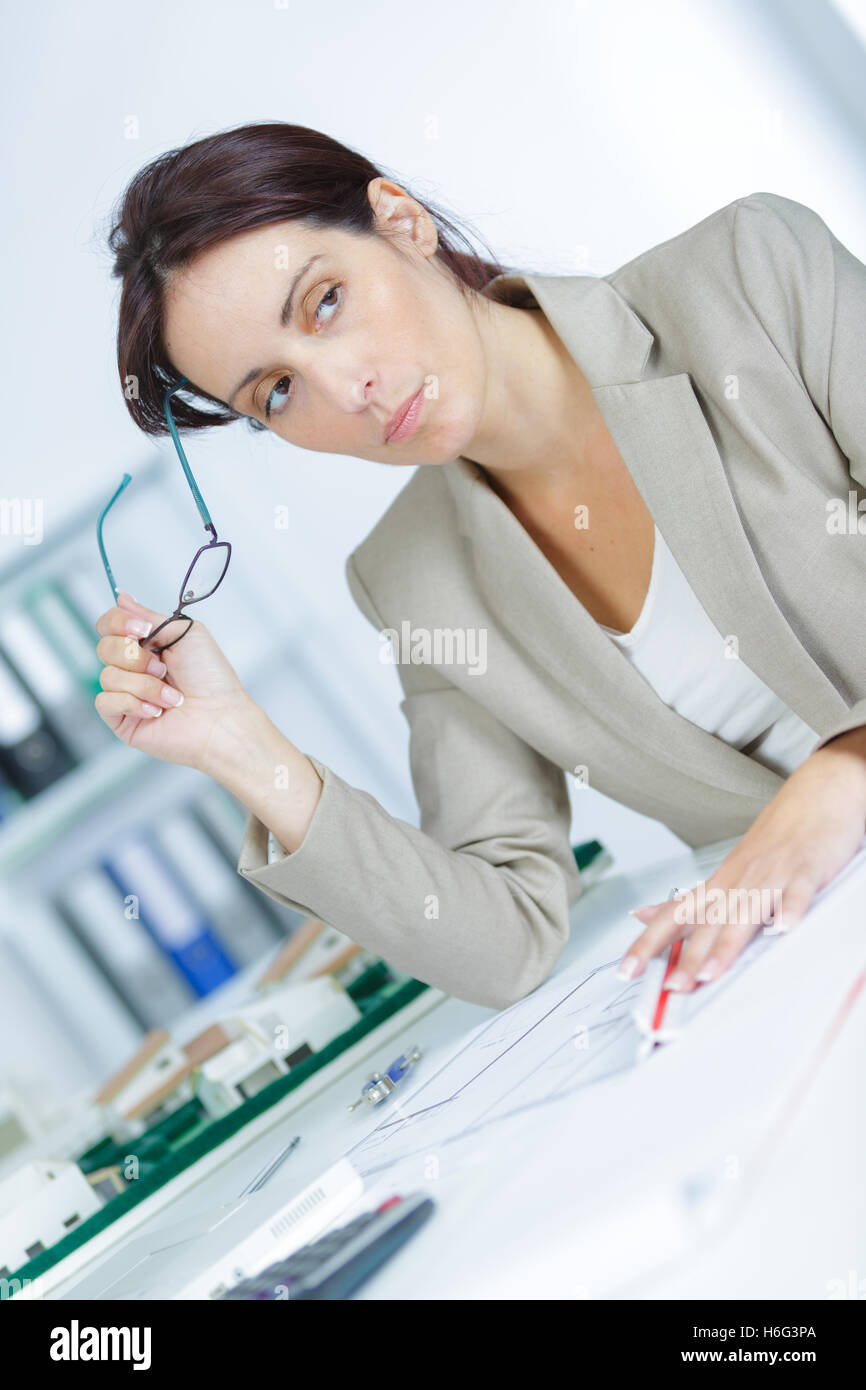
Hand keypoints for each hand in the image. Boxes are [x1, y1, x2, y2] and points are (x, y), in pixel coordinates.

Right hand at [94, 591, 255, 771]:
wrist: (220, 718)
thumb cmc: (212, 679)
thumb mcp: (186, 633)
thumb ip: (150, 616)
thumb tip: (121, 597)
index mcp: (147, 646)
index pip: (110, 625)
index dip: (118, 623)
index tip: (142, 630)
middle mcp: (134, 668)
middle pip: (104, 647)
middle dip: (136, 658)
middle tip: (164, 668)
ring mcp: (126, 694)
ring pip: (108, 675)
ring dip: (145, 685)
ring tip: (171, 697)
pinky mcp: (122, 719)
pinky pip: (104, 701)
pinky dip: (133, 703)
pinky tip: (155, 711)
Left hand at [618, 732, 865, 990]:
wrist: (818, 794)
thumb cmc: (775, 838)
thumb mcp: (727, 871)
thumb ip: (690, 901)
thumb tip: (644, 916)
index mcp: (720, 885)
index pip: (675, 917)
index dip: (649, 943)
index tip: (626, 970)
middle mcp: (739, 881)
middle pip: (708, 924)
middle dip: (688, 958)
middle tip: (672, 988)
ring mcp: (771, 875)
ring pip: (744, 913)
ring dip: (727, 943)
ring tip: (711, 972)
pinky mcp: (805, 869)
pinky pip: (796, 892)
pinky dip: (789, 908)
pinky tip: (783, 927)